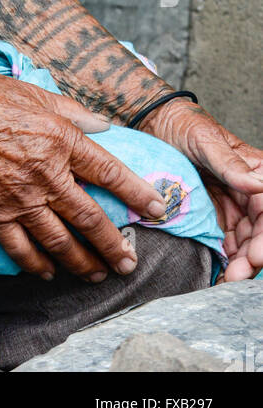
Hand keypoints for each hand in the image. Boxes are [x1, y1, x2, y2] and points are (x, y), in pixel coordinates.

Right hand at [0, 71, 169, 280]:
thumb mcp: (38, 92)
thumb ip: (74, 112)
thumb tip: (104, 127)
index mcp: (62, 140)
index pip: (110, 173)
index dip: (138, 193)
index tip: (159, 209)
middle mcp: (47, 175)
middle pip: (89, 218)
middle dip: (114, 245)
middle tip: (130, 262)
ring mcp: (20, 198)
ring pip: (59, 241)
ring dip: (83, 262)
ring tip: (99, 275)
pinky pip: (20, 247)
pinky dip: (36, 265)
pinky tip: (49, 274)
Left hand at [138, 99, 262, 280]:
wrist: (155, 126)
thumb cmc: (184, 125)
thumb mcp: (205, 140)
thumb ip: (230, 164)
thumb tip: (258, 184)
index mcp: (256, 174)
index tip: (254, 256)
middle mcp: (249, 194)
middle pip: (260, 233)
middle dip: (252, 258)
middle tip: (236, 277)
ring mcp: (233, 208)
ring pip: (245, 243)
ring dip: (240, 265)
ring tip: (226, 282)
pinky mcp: (214, 218)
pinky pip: (225, 244)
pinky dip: (225, 260)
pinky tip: (218, 275)